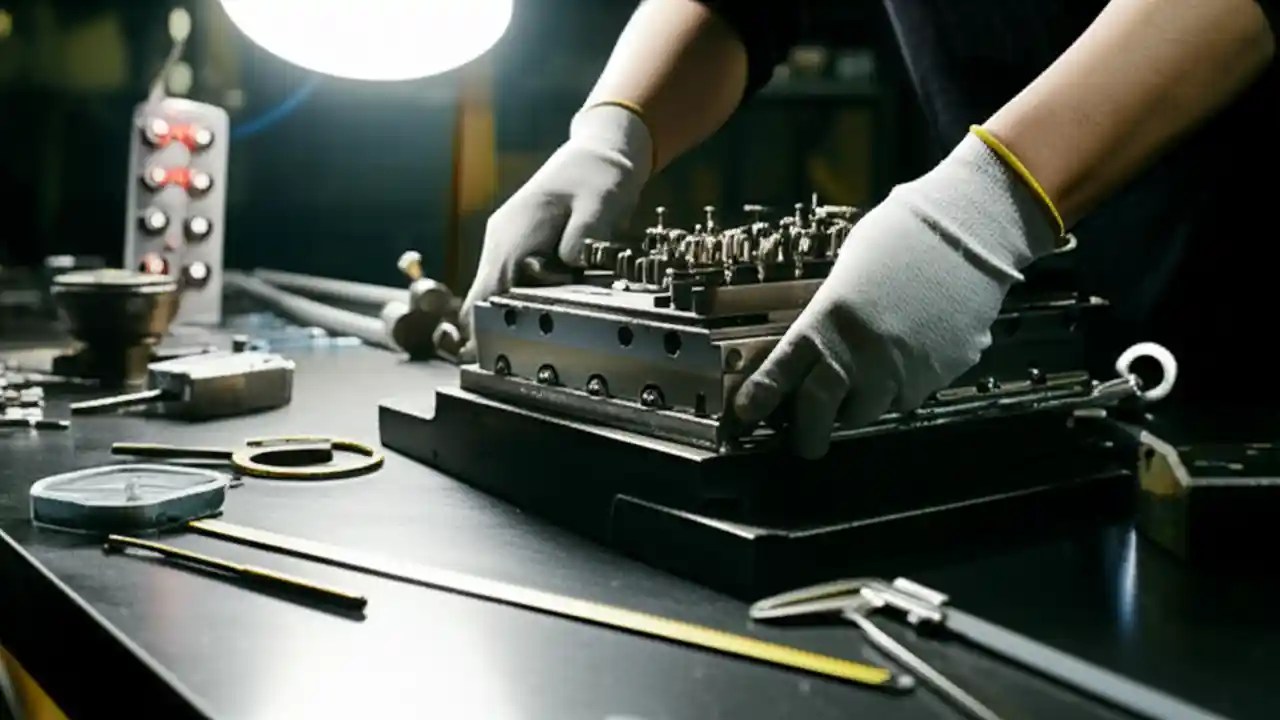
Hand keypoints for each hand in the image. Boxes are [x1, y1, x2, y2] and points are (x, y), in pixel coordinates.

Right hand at [459, 104, 652, 347]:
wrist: (597, 154)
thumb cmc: (600, 177)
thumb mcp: (602, 204)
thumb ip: (584, 239)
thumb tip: (567, 267)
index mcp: (515, 233)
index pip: (488, 292)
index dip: (485, 329)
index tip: (489, 359)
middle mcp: (501, 242)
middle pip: (484, 300)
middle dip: (498, 330)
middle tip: (519, 360)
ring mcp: (505, 246)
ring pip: (495, 295)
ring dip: (515, 316)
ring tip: (541, 337)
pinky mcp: (516, 251)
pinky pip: (511, 286)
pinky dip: (524, 303)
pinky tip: (548, 312)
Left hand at [732, 133, 1059, 457]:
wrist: (968, 233)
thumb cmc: (905, 235)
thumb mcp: (849, 269)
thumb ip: (830, 313)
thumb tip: (817, 339)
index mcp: (826, 322)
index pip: (779, 375)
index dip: (760, 399)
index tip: (747, 414)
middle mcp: (858, 355)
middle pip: (820, 414)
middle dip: (808, 435)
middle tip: (806, 443)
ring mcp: (900, 371)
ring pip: (870, 409)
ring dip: (861, 403)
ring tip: (865, 383)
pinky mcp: (937, 376)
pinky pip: (912, 395)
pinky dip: (904, 386)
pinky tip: (909, 357)